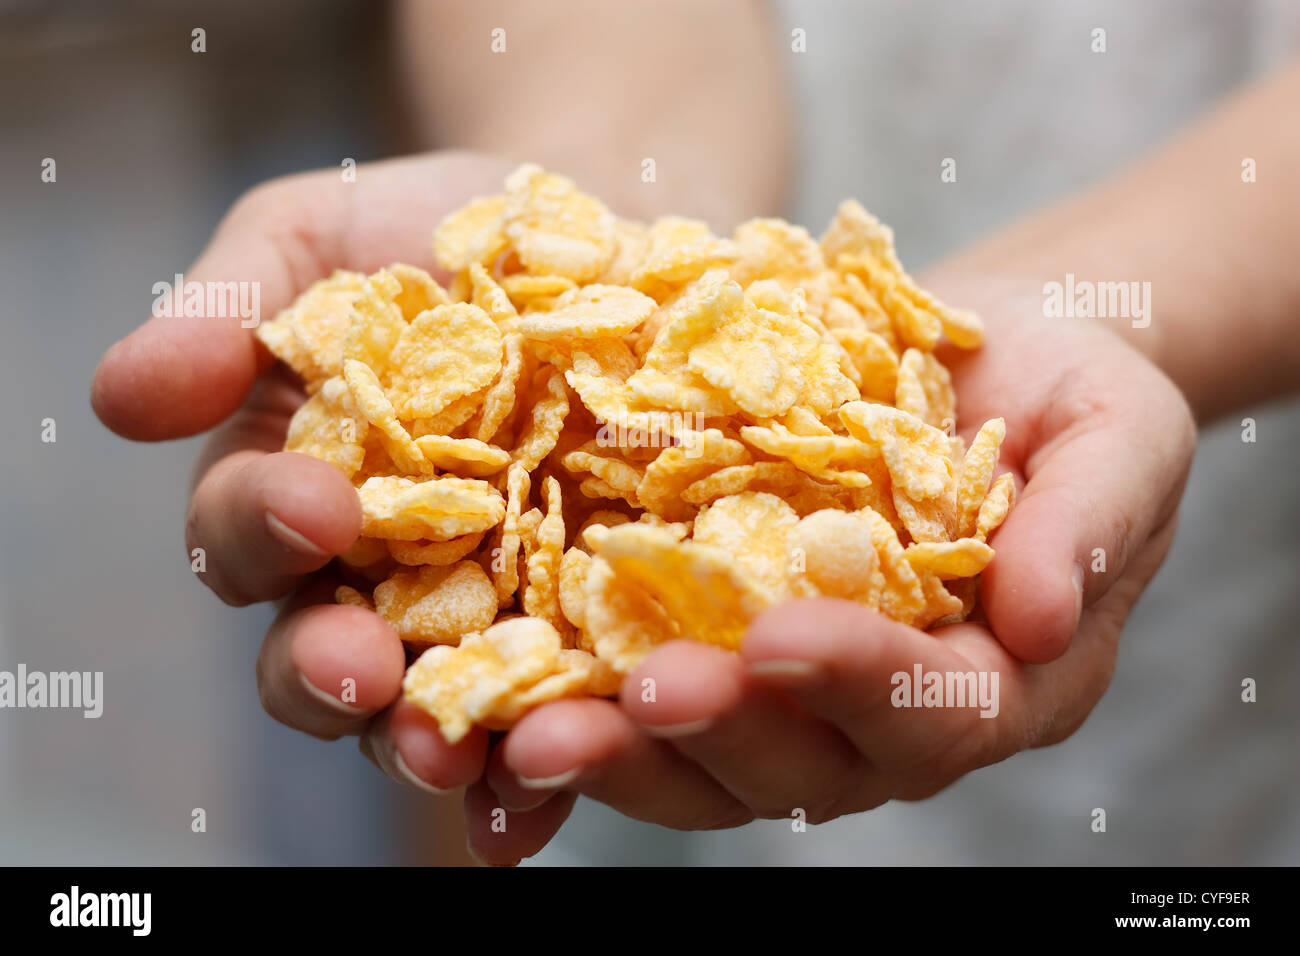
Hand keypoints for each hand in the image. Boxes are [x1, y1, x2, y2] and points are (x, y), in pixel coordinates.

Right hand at [91, 153, 527, 816]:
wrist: (610, 239)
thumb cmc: (447, 233)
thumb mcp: (323, 238)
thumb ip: (228, 310)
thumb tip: (121, 395)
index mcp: (302, 493)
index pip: (249, 541)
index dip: (263, 532)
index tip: (312, 509)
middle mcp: (382, 576)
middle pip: (328, 659)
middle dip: (333, 674)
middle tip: (361, 675)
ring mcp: (489, 612)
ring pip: (434, 709)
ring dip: (434, 744)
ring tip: (461, 757)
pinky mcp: (587, 629)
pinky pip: (557, 718)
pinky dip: (544, 770)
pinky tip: (546, 793)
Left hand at [464, 273, 1194, 864]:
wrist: (987, 358)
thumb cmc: (1070, 394)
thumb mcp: (1119, 435)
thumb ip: (1093, 522)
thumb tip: (1043, 617)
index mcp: (1000, 676)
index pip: (938, 708)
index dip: (860, 682)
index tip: (780, 636)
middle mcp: (887, 710)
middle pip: (806, 763)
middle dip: (719, 735)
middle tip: (635, 697)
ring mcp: (795, 691)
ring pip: (709, 758)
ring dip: (623, 750)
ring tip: (532, 728)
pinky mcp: (718, 646)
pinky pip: (647, 698)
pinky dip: (577, 702)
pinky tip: (501, 698)